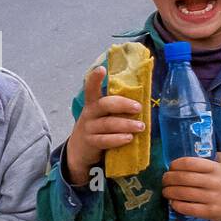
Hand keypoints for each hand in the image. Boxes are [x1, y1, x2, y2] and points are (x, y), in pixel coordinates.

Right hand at [65, 65, 145, 184]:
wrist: (79, 150)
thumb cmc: (98, 128)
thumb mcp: (101, 115)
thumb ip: (114, 108)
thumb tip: (140, 99)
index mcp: (93, 104)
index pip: (91, 88)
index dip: (95, 78)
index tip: (101, 69)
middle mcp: (89, 114)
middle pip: (104, 105)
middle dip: (122, 104)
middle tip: (138, 107)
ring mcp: (89, 129)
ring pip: (107, 124)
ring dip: (125, 124)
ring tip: (140, 126)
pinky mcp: (91, 143)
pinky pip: (105, 140)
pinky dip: (118, 139)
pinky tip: (129, 138)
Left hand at [162, 152, 220, 220]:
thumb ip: (215, 155)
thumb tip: (198, 152)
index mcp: (215, 168)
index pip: (188, 163)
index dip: (175, 164)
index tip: (171, 167)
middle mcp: (212, 182)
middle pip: (182, 178)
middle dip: (168, 178)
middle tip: (164, 180)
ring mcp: (212, 198)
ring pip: (183, 193)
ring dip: (169, 192)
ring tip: (165, 191)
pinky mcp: (211, 212)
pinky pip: (189, 209)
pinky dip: (177, 205)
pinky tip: (173, 203)